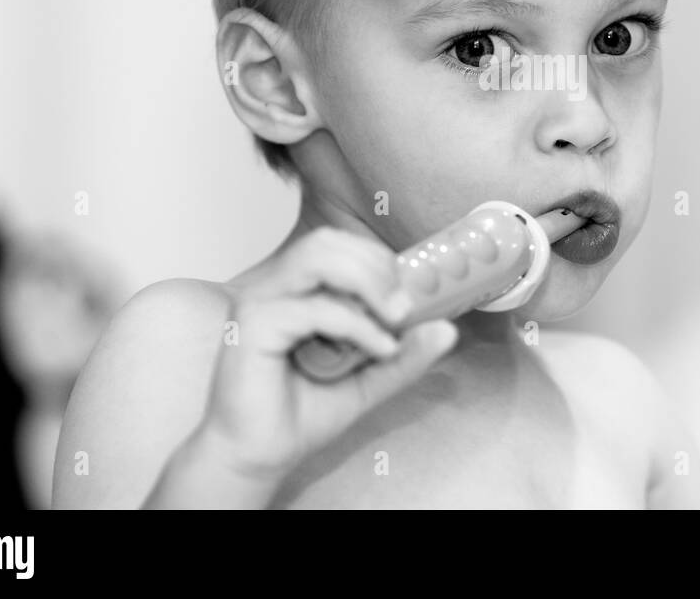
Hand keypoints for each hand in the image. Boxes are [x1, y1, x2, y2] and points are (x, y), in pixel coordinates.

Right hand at [199, 225, 455, 481]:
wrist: (258, 456)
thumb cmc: (299, 414)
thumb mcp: (368, 381)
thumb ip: (404, 355)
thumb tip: (446, 329)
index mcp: (295, 291)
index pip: (338, 247)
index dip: (380, 261)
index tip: (413, 297)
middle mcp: (275, 288)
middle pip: (327, 242)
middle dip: (377, 266)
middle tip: (406, 306)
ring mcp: (260, 302)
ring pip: (318, 258)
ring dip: (367, 282)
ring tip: (395, 317)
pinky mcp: (253, 326)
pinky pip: (314, 308)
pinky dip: (356, 325)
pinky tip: (378, 348)